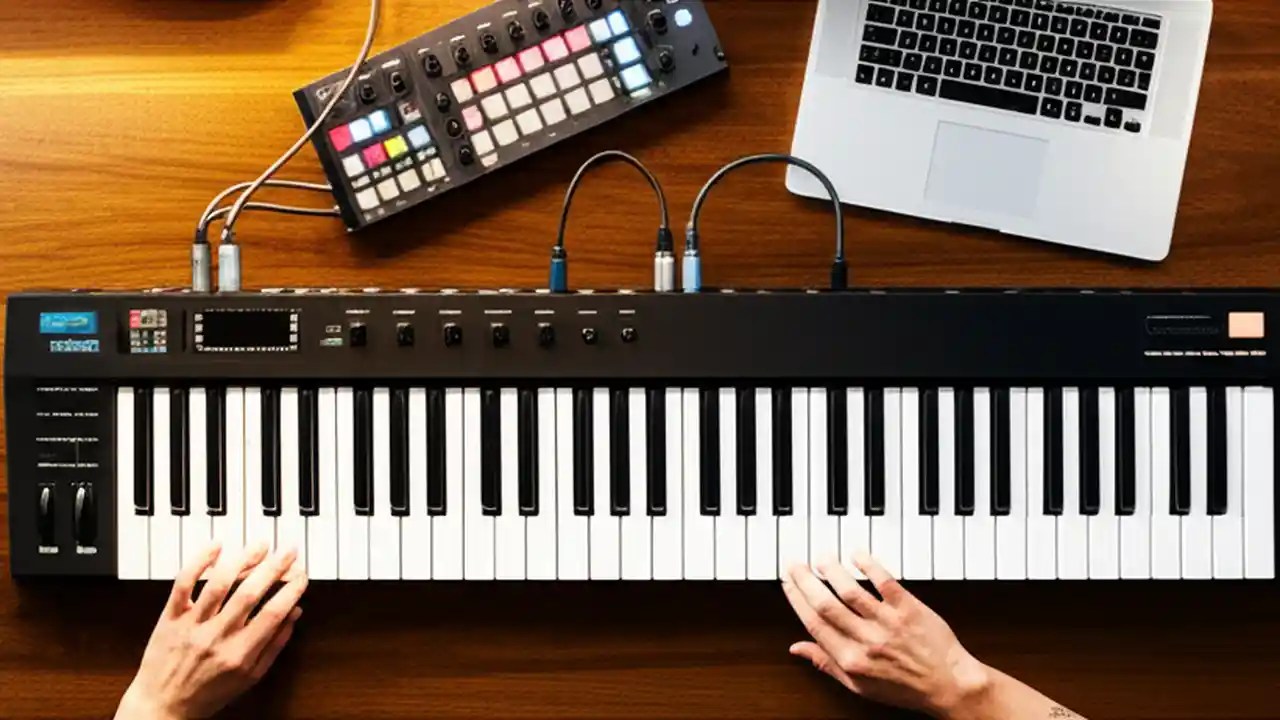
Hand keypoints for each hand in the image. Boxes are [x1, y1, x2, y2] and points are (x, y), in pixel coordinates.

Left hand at [116, 542, 308, 719]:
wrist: (161, 707)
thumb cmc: (207, 695)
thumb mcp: (249, 678)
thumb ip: (274, 645)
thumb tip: (294, 615)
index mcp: (239, 654)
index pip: (272, 613)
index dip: (291, 591)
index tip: (301, 577)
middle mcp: (216, 637)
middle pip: (249, 593)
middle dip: (274, 568)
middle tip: (288, 551)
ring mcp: (192, 625)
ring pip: (219, 584)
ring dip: (243, 560)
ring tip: (260, 546)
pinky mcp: (171, 617)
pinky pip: (183, 584)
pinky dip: (198, 562)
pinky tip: (216, 547)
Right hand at [782, 553, 990, 718]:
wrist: (947, 685)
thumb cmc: (905, 687)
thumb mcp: (859, 686)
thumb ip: (826, 663)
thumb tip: (796, 648)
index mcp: (851, 660)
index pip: (815, 623)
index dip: (797, 600)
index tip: (788, 584)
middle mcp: (866, 640)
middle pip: (826, 604)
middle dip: (806, 581)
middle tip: (795, 564)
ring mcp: (888, 623)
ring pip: (851, 591)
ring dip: (832, 571)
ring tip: (822, 557)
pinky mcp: (909, 608)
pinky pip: (885, 582)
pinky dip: (869, 566)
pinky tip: (857, 555)